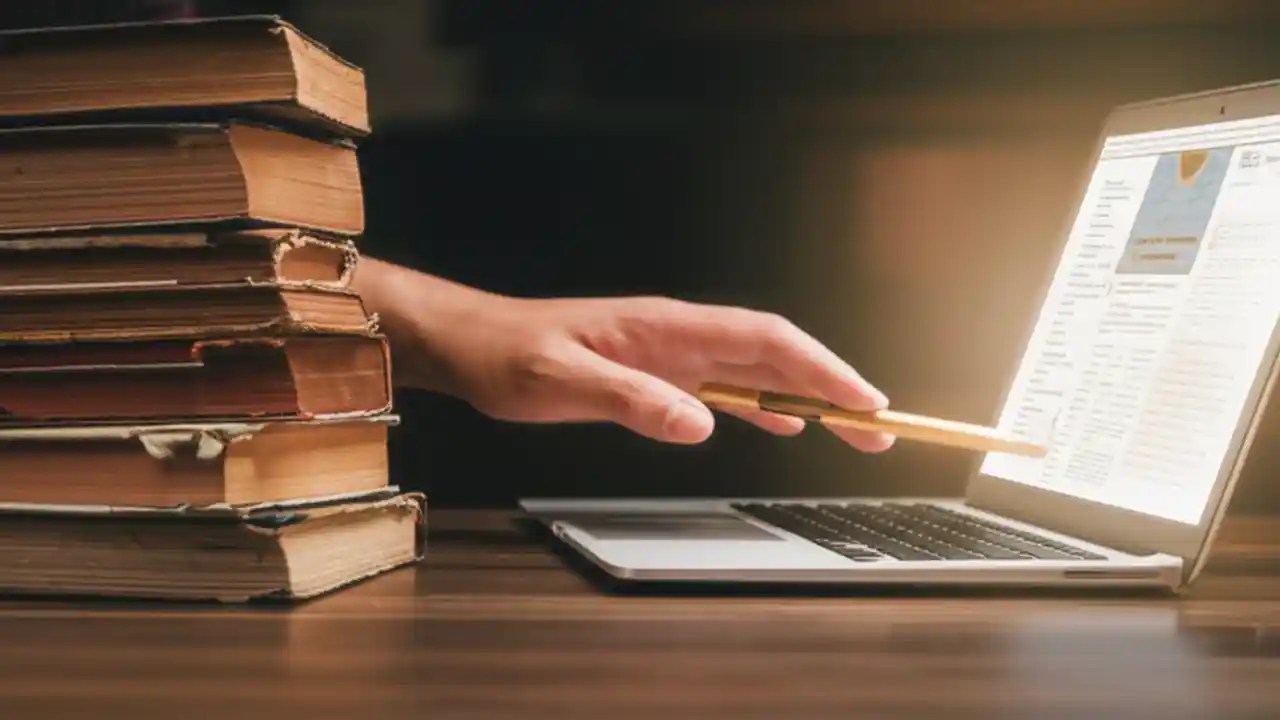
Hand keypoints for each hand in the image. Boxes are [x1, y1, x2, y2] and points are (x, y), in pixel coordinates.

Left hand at [354, 259, 893, 450]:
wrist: (472, 344)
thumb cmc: (510, 355)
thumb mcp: (564, 381)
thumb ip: (634, 400)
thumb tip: (703, 422)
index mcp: (667, 327)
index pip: (765, 339)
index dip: (821, 367)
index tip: (863, 400)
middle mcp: (679, 335)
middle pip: (776, 353)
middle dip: (832, 386)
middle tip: (878, 430)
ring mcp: (671, 354)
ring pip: (757, 370)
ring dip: (806, 397)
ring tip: (850, 431)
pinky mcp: (657, 374)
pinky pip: (726, 386)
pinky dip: (763, 403)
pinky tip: (782, 423)